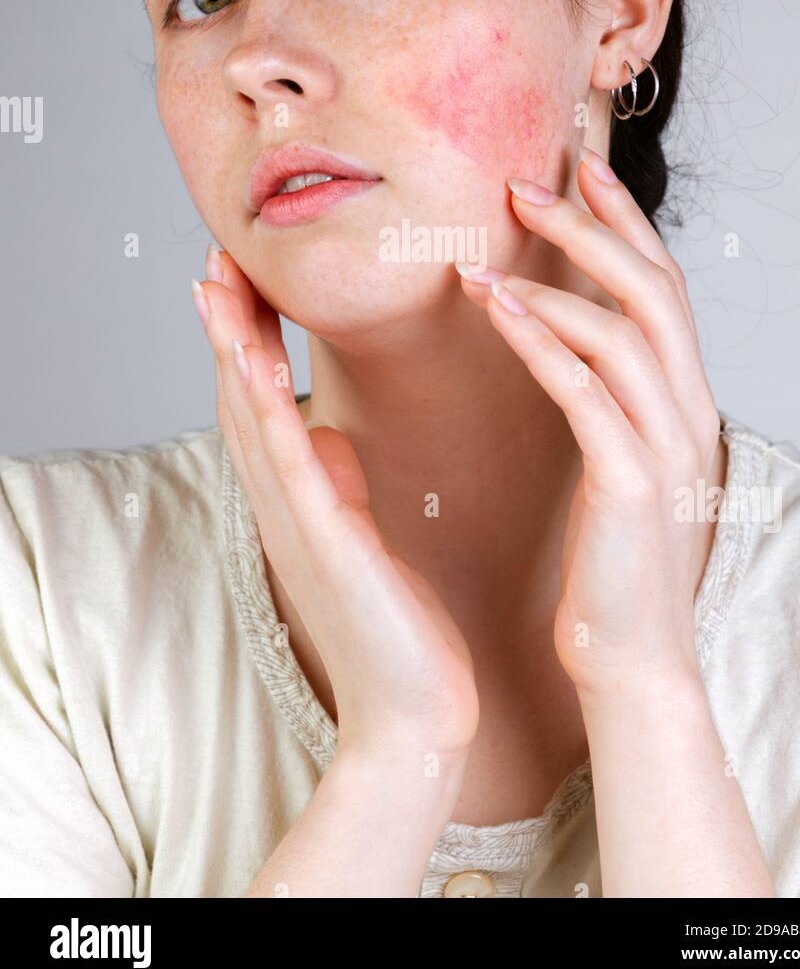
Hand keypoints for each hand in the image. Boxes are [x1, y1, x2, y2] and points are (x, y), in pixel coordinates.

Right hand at [191, 248, 478, 769]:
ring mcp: (298, 522)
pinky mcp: (325, 542)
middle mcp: (286, 504)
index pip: (263, 401)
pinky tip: (253, 358)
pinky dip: (264, 405)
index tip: (243, 276)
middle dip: (228, 325)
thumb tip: (324, 433)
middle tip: (216, 256)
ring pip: (251, 418)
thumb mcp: (364, 537)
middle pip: (242, 398)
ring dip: (230, 348)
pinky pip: (288, 460)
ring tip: (215, 283)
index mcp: (300, 498)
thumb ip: (337, 483)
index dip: (248, 336)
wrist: (415, 712)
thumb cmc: (397, 628)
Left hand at [457, 147, 722, 700]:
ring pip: (623, 328)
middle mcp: (691, 409)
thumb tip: (567, 342)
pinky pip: (585, 389)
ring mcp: (668, 443)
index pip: (664, 286)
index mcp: (687, 399)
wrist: (633, 654)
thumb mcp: (620, 461)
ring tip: (485, 248)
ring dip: (555, 277)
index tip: (578, 170)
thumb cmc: (611, 560)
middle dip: (592, 225)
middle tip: (524, 183)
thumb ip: (608, 399)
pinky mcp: (632, 479)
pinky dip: (541, 338)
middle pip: (654, 287)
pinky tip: (495, 306)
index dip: (625, 221)